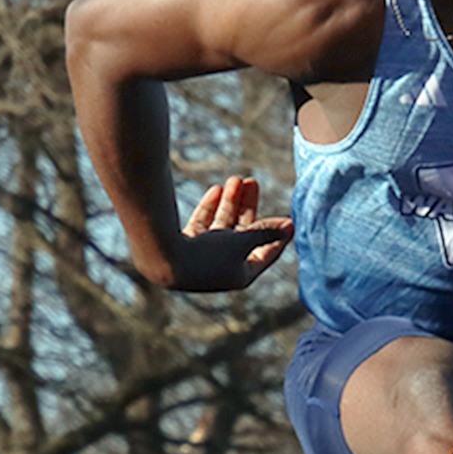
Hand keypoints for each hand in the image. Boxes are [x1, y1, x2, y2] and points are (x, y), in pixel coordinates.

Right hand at [168, 175, 294, 290]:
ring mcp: (202, 258)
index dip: (277, 236)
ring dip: (229, 202)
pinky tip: (216, 189)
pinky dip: (210, 208)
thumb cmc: (208, 255)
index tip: (288, 219)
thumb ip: (266, 232)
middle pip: (242, 234)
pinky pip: (202, 225)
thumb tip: (290, 226)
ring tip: (235, 178)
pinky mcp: (184, 246)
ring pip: (221, 225)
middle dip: (247, 207)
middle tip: (253, 181)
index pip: (265, 254)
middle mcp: (222, 268)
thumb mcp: (243, 241)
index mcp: (240, 275)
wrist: (161, 260)